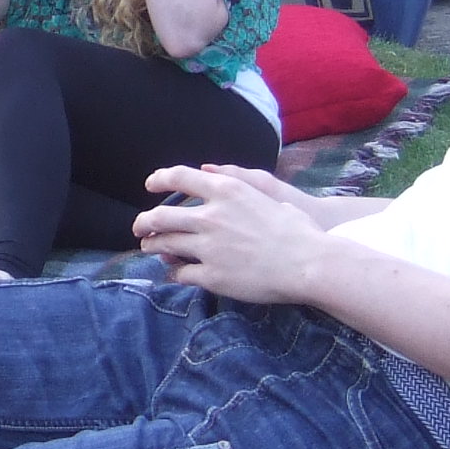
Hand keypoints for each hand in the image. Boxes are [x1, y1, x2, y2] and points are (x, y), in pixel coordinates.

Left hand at [130, 164, 326, 304]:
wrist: (310, 264)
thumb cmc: (298, 229)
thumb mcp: (268, 192)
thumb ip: (237, 181)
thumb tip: (210, 172)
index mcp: (227, 191)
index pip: (179, 177)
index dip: (159, 179)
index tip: (150, 185)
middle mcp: (211, 217)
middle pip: (161, 216)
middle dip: (144, 222)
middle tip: (139, 227)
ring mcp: (208, 247)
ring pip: (164, 245)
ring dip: (153, 247)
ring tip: (149, 249)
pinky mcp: (212, 276)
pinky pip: (181, 273)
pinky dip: (174, 273)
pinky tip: (175, 273)